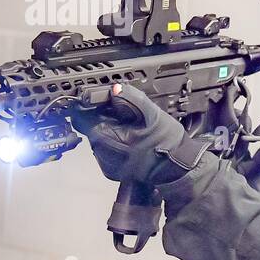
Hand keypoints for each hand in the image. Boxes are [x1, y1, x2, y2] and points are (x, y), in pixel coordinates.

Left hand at [69, 83, 201, 184]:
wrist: (177, 169)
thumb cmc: (167, 143)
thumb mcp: (152, 113)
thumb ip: (131, 98)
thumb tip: (115, 89)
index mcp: (106, 136)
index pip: (81, 117)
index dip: (90, 106)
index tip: (102, 102)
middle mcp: (101, 152)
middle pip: (90, 127)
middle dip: (104, 119)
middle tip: (125, 116)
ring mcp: (106, 164)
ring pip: (99, 139)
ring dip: (110, 131)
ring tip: (131, 130)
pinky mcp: (112, 171)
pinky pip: (106, 151)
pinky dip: (115, 144)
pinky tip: (132, 143)